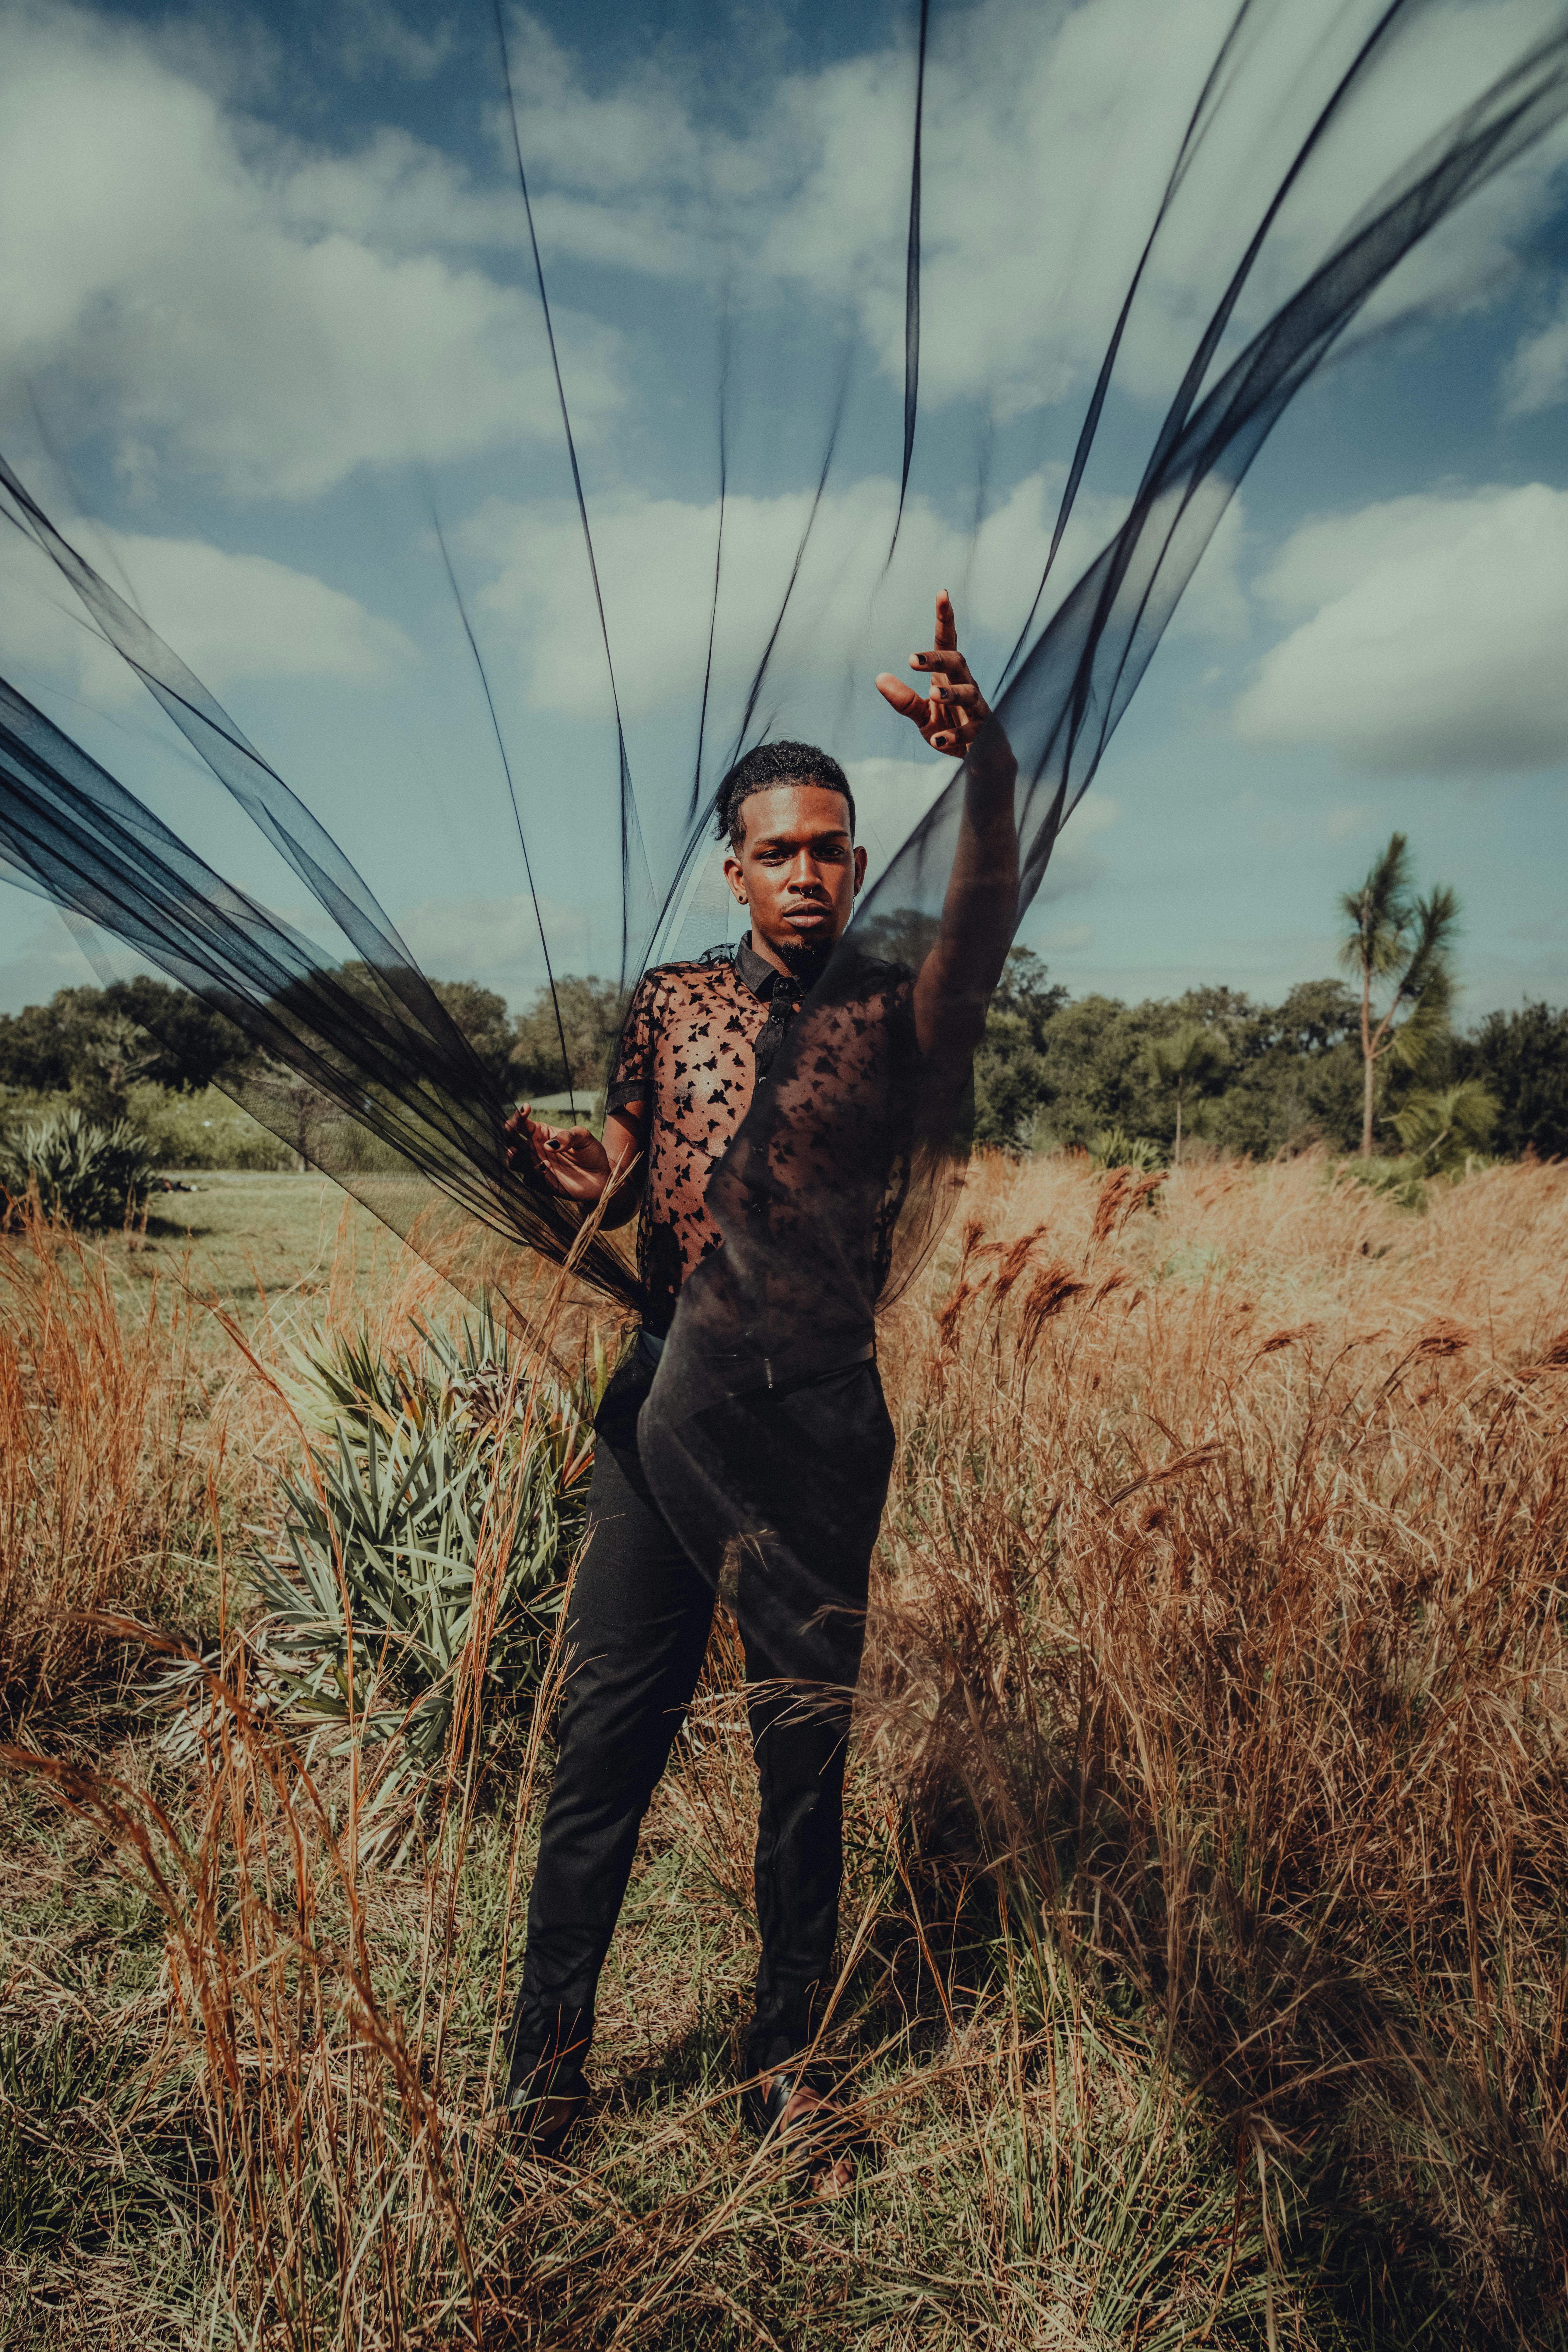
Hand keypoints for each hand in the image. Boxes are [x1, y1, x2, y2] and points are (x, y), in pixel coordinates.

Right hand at [504, 1105, 610, 1202]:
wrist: (600, 1177)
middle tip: (514, 1131)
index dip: (519, 1115)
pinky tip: (546, 1167)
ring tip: (522, 1151)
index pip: (522, 1123)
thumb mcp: (584, 1138)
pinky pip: (529, 1178)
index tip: (526, 1108)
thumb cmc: (591, 1153)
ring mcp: (536, 1166)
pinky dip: (533, 1172)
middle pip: (512, 1140)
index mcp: (541, 1133)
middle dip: (509, 1134)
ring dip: (515, 1155)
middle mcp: (534, 1149)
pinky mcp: (541, 1183)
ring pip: (514, 1161)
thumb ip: (569, 1136)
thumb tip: (548, 1145)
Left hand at [875, 591, 1004, 768]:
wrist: (982, 760)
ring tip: (932, 694)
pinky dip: (954, 736)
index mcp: (950, 678)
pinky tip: (938, 741)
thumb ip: (904, 701)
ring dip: (951, 693)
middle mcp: (967, 687)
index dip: (946, 620)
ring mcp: (978, 710)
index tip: (942, 594)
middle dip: (938, 658)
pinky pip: (972, 732)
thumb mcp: (923, 717)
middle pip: (958, 663)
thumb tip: (879, 678)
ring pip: (969, 694)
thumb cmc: (951, 730)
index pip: (948, 644)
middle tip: (912, 659)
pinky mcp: (984, 733)